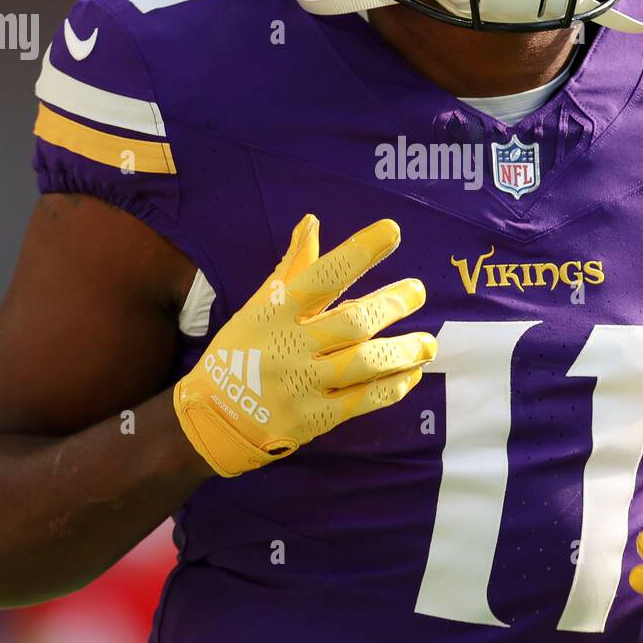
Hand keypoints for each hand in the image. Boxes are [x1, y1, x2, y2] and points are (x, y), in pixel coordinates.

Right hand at [173, 214, 434, 476]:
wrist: (213, 419)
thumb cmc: (241, 353)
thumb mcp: (257, 307)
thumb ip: (291, 268)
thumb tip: (311, 222)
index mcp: (274, 312)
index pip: (322, 275)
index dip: (359, 251)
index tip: (392, 231)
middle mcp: (289, 346)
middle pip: (353, 322)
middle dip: (392, 304)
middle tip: (418, 291)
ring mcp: (301, 385)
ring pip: (365, 363)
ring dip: (403, 351)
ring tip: (429, 343)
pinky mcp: (313, 419)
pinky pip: (364, 401)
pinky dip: (393, 387)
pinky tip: (411, 374)